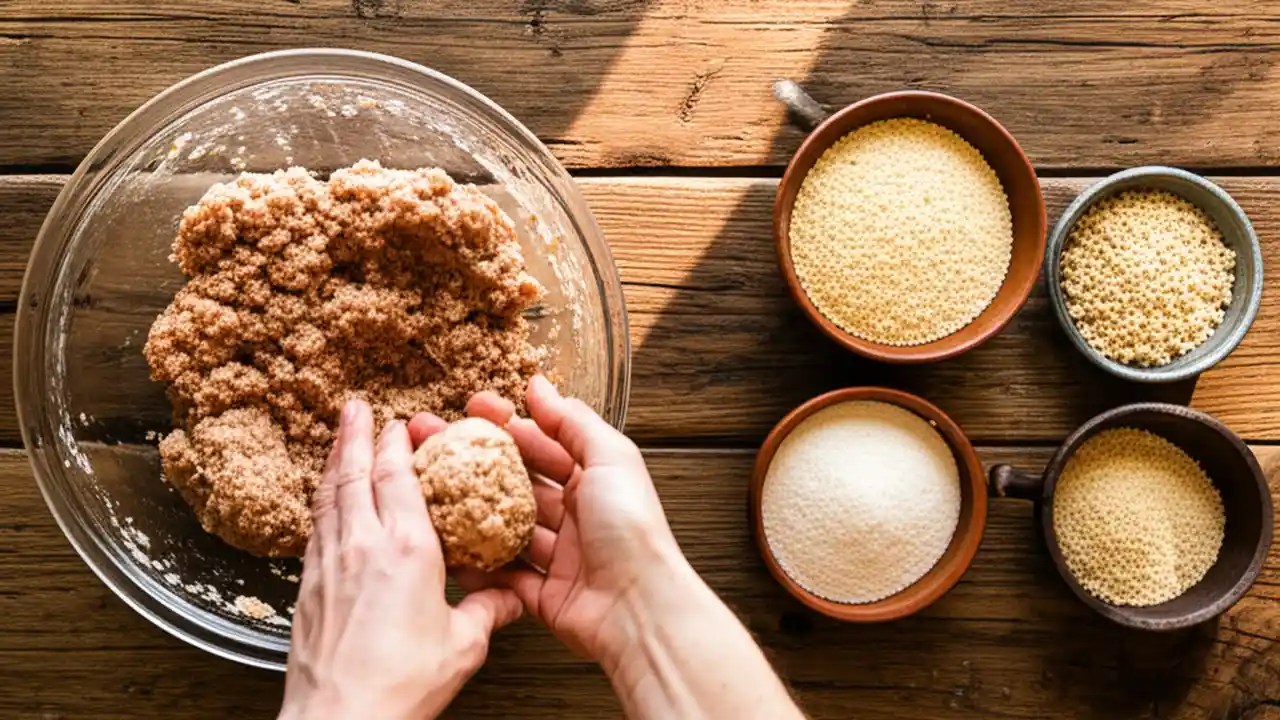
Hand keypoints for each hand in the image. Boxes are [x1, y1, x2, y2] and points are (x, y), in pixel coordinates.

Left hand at [280, 400, 522, 719]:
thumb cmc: (398, 687)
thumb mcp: (463, 646)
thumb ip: (488, 611)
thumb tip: (510, 598)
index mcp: (409, 549)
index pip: (399, 477)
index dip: (398, 444)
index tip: (401, 422)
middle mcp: (363, 545)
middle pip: (355, 473)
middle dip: (356, 434)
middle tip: (354, 406)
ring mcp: (329, 563)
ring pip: (329, 495)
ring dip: (334, 460)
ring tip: (337, 437)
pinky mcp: (307, 586)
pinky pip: (315, 526)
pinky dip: (322, 501)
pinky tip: (325, 500)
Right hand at [408, 375, 691, 667]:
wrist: (638, 605)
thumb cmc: (632, 528)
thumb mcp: (610, 457)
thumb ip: (573, 421)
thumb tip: (541, 386)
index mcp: (594, 482)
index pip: (544, 445)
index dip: (510, 426)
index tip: (474, 407)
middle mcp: (576, 518)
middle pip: (518, 485)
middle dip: (479, 466)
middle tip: (440, 445)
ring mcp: (559, 558)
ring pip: (505, 530)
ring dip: (472, 514)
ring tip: (435, 492)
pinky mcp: (544, 597)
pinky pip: (504, 578)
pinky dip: (479, 566)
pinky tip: (450, 546)